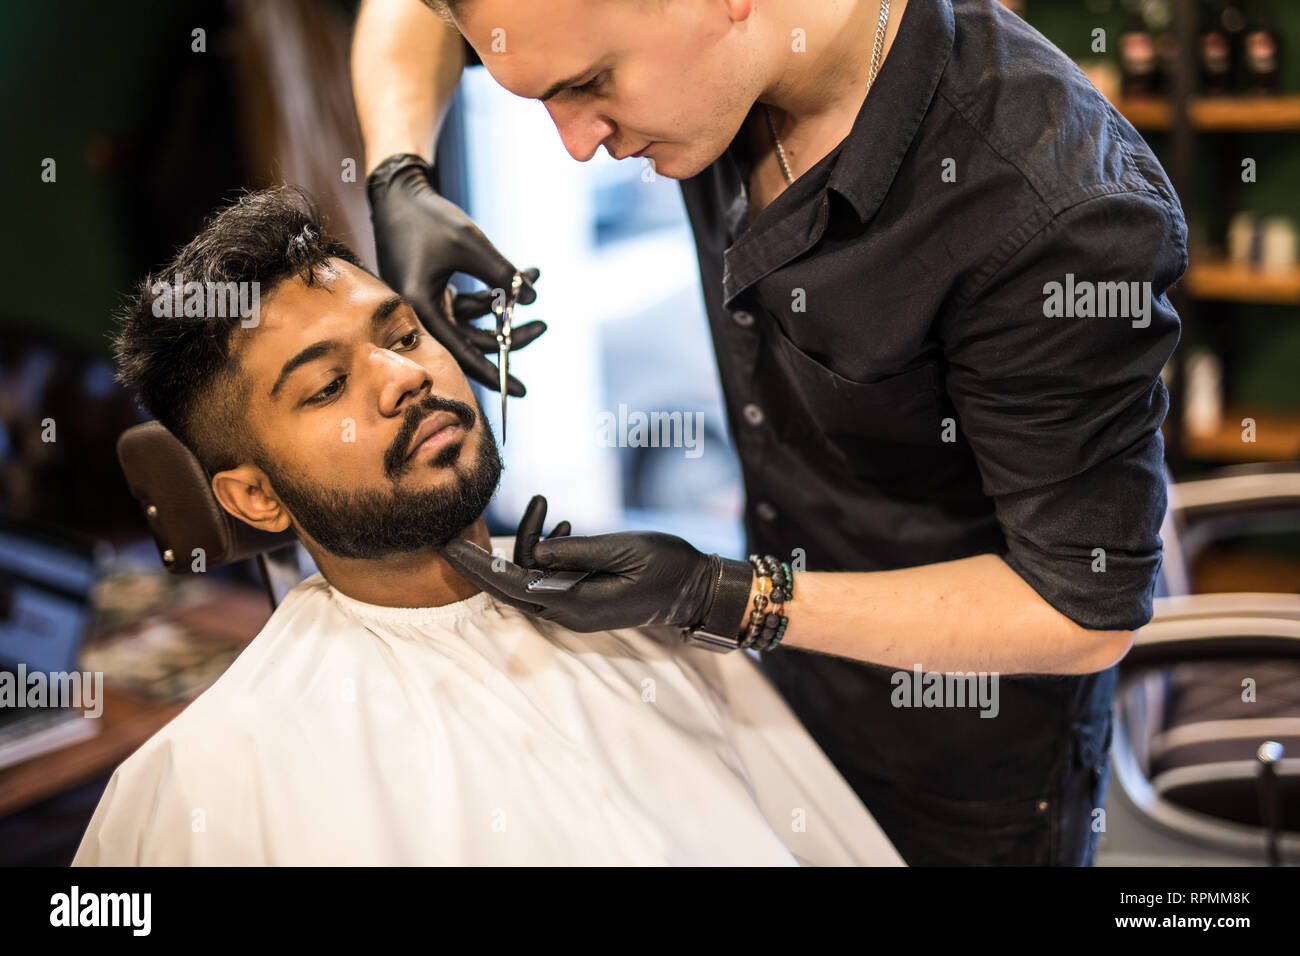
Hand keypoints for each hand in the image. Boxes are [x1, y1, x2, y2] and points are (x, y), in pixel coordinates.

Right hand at [366, 153, 545, 396]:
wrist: (398, 193)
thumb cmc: (427, 217)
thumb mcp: (470, 243)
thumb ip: (502, 273)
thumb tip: (533, 298)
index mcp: (420, 309)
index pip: (462, 354)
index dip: (494, 374)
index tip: (522, 391)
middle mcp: (421, 313)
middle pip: (472, 340)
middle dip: (510, 334)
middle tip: (543, 325)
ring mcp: (428, 303)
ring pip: (474, 321)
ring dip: (505, 307)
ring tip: (533, 281)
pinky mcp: (434, 291)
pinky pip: (469, 303)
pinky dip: (494, 291)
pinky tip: (522, 274)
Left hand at [441, 496, 738, 632]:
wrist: (698, 588)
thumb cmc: (668, 565)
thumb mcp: (622, 549)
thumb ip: (575, 551)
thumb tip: (532, 551)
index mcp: (574, 604)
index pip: (509, 586)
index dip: (475, 566)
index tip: (447, 546)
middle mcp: (568, 612)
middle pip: (511, 586)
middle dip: (486, 557)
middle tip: (461, 529)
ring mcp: (576, 609)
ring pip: (531, 578)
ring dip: (529, 543)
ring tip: (543, 506)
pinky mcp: (584, 599)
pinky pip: (550, 578)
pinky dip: (547, 552)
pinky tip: (559, 525)